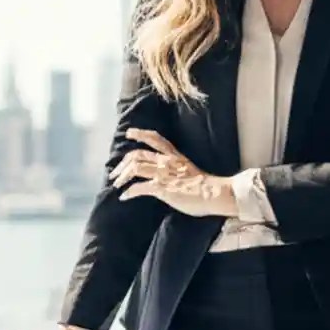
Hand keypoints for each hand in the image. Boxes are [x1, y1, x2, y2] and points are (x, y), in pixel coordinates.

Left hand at [110, 128, 236, 217]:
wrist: (214, 194)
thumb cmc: (205, 186)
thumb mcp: (189, 170)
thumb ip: (176, 168)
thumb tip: (166, 175)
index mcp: (174, 155)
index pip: (155, 139)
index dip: (140, 134)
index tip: (129, 133)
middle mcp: (166, 161)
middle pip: (137, 154)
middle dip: (122, 163)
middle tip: (114, 173)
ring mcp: (163, 173)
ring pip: (135, 168)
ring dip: (122, 176)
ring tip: (117, 184)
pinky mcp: (162, 187)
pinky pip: (140, 187)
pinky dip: (129, 191)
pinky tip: (125, 197)